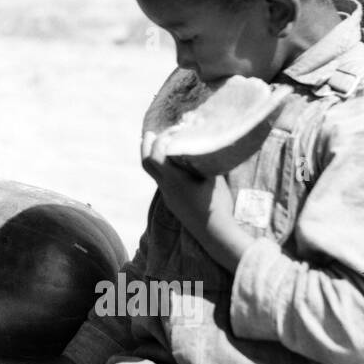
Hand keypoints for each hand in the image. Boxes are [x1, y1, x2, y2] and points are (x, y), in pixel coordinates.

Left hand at [140, 131, 251, 270]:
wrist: (215, 233)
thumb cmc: (217, 204)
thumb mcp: (213, 178)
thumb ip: (202, 161)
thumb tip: (202, 144)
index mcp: (173, 179)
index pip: (156, 153)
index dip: (162, 138)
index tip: (175, 129)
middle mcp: (166, 187)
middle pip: (146, 163)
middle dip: (146, 145)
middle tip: (150, 132)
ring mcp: (168, 196)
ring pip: (153, 173)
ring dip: (153, 157)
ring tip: (158, 144)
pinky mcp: (172, 202)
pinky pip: (161, 180)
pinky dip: (162, 168)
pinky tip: (172, 164)